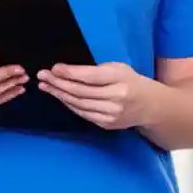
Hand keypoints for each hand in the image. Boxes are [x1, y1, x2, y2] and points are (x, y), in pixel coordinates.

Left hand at [37, 62, 156, 129]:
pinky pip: (82, 113)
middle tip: (41, 75)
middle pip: (80, 91)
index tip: (53, 68)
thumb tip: (64, 70)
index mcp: (120, 79)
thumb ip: (94, 69)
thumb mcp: (117, 68)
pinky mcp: (107, 124)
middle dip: (57, 83)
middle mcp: (117, 98)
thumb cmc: (130, 81)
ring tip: (45, 85)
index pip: (89, 76)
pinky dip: (68, 104)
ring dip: (58, 94)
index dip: (69, 72)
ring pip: (78, 103)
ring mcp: (112, 114)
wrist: (151, 106)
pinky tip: (59, 96)